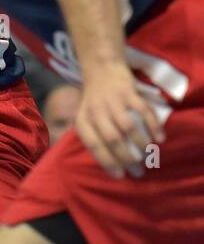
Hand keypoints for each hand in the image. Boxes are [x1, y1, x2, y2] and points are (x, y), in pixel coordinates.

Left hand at [74, 63, 165, 177]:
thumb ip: (93, 135)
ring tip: (149, 154)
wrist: (100, 68)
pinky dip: (153, 126)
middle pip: (112, 139)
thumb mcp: (85, 116)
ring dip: (141, 143)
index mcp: (83, 119)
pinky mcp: (128, 92)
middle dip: (127, 157)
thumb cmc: (94, 99)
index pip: (93, 144)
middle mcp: (96, 110)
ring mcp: (113, 100)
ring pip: (128, 127)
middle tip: (138, 170)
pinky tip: (160, 138)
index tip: (119, 175)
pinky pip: (143, 112)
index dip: (106, 161)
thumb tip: (109, 163)